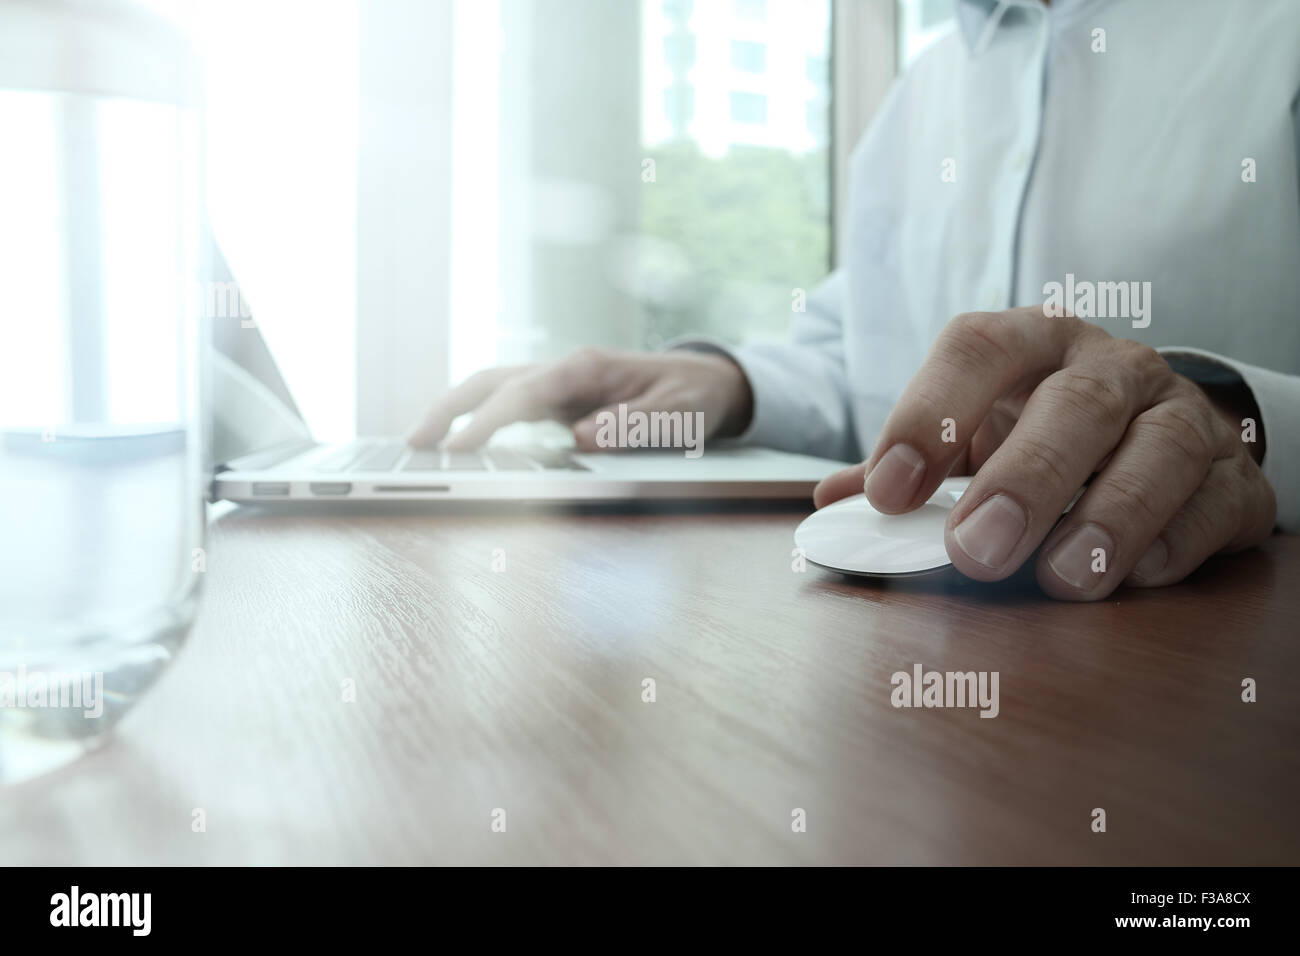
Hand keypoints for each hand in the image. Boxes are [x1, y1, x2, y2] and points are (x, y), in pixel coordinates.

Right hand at [407, 347, 752, 450]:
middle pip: (490, 381)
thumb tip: (577, 440)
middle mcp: (564, 370)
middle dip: (449, 409)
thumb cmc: (691, 395)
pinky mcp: (560, 399)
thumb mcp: (673, 415)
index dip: (487, 423)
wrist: (710, 379)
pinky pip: (510, 405)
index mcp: (586, 368)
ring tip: (423, 444)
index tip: (460, 449)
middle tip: (415, 443)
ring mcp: (559, 383)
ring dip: (455, 412)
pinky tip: (461, 442)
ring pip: (493, 389)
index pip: (522, 395)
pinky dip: (479, 419)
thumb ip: (627, 426)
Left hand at [815, 309, 1274, 600]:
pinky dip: (1175, 542)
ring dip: (1109, 518)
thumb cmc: (1037, 435)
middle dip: (1025, 479)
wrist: (1154, 432)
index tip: (889, 493)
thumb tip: (831, 502)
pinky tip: (1133, 577)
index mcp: (1031, 344)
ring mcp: (1181, 415)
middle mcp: (1110, 368)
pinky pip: (1217, 502)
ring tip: (1062, 580)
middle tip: (976, 551)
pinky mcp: (1235, 474)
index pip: (978, 349)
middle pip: (1074, 405)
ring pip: (1160, 450)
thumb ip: (908, 468)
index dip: (929, 413)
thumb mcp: (972, 437)